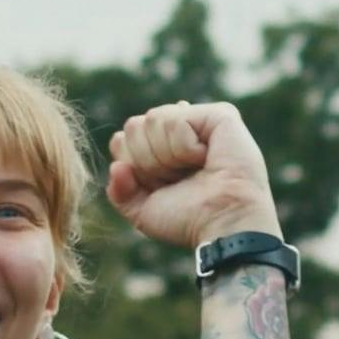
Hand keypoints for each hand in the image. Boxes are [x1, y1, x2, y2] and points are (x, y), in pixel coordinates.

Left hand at [106, 102, 279, 250]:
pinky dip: (185, 148)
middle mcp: (180, 130)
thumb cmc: (190, 220)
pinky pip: (175, 120)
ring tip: (194, 169)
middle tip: (178, 178)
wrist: (222, 224)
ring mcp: (200, 120)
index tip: (161, 186)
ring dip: (167, 156)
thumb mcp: (143, 211)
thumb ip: (120, 191)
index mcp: (163, 148)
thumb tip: (117, 166)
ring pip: (152, 120)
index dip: (133, 166)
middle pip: (133, 126)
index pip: (123, 139)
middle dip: (148, 161)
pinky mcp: (219, 115)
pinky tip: (207, 158)